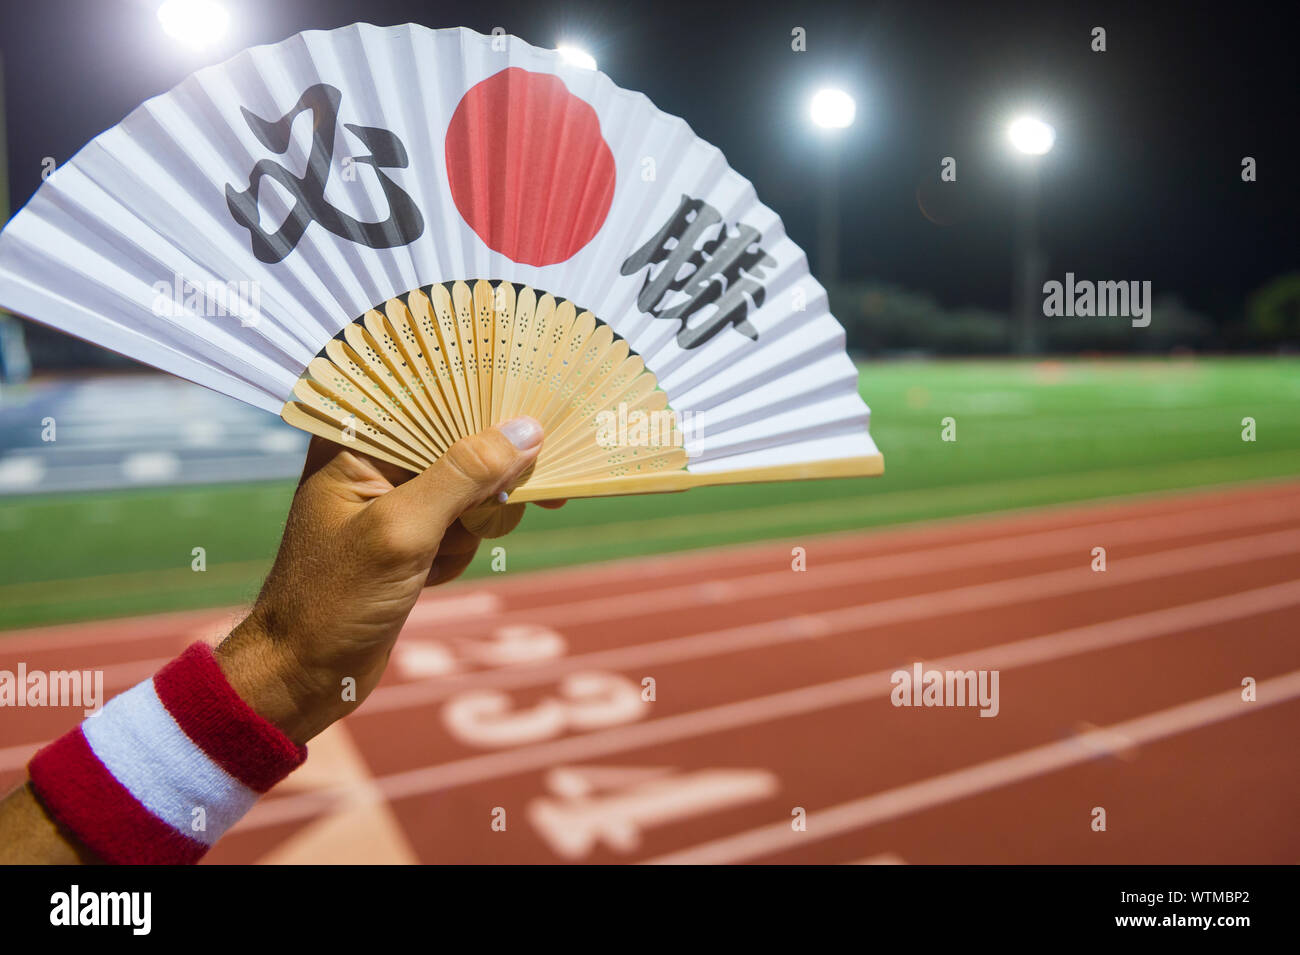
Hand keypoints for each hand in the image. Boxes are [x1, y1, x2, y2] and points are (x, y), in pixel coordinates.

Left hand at [215, 417, 554, 743]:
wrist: (304, 673)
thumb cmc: (333, 599)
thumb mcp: (403, 531)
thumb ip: (464, 476)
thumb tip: (527, 432)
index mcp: (355, 437)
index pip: (432, 391)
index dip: (485, 395)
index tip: (536, 401)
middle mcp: (376, 457)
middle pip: (463, 437)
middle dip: (485, 478)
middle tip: (514, 496)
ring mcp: (396, 497)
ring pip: (473, 486)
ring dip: (469, 527)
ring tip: (429, 561)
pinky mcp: (412, 533)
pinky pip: (464, 524)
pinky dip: (458, 552)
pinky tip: (426, 578)